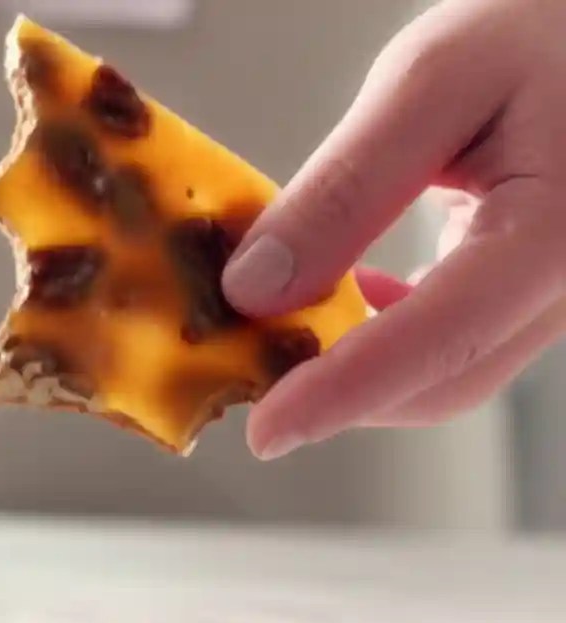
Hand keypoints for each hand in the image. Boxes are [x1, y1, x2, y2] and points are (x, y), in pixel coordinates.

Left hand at [221, 0, 565, 459]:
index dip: (345, 391)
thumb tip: (259, 289)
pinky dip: (384, 331)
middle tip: (245, 375)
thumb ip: (346, 189)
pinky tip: (343, 292)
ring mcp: (555, 290)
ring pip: (447, 367)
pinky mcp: (532, 281)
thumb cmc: (537, 26)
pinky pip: (456, 334)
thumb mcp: (431, 82)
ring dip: (355, 364)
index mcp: (558, 232)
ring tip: (276, 330)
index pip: (443, 340)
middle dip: (339, 391)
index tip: (267, 426)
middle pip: (444, 377)